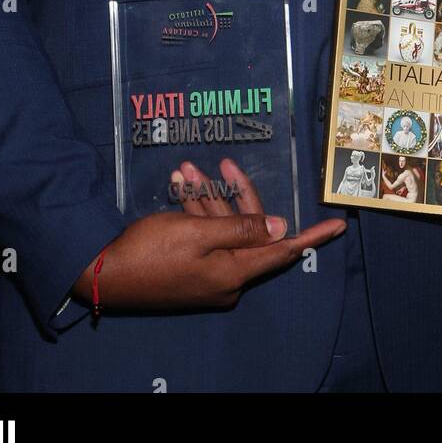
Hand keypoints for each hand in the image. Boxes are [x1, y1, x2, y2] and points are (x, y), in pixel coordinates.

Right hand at [72, 157, 345, 311]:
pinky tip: (180, 185)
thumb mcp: (198, 234)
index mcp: (234, 272)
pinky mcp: (188, 269)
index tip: (339, 225)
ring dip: (207, 197)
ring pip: (221, 228)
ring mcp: (206, 275)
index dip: (313, 235)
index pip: (284, 250)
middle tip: (225, 164)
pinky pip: (204, 236)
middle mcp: (226, 278)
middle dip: (236, 194)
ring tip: (186, 170)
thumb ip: (242, 229)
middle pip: (248, 230)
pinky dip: (195, 211)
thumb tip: (282, 228)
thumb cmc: (150, 252)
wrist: (102, 273)